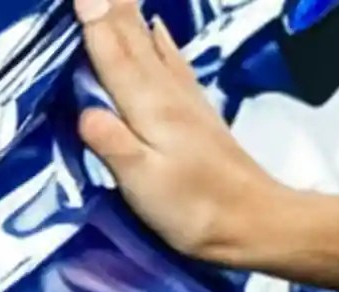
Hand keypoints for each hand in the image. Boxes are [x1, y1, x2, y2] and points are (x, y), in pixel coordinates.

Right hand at [74, 0, 294, 264]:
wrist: (255, 222)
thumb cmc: (195, 209)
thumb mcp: (144, 183)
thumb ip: (113, 143)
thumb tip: (84, 110)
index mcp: (149, 108)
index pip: (114, 55)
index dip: (93, 22)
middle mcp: (168, 94)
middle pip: (132, 38)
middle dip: (110, 6)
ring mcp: (185, 100)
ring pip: (150, 44)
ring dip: (130, 14)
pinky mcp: (197, 113)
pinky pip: (171, 60)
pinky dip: (159, 39)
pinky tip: (157, 27)